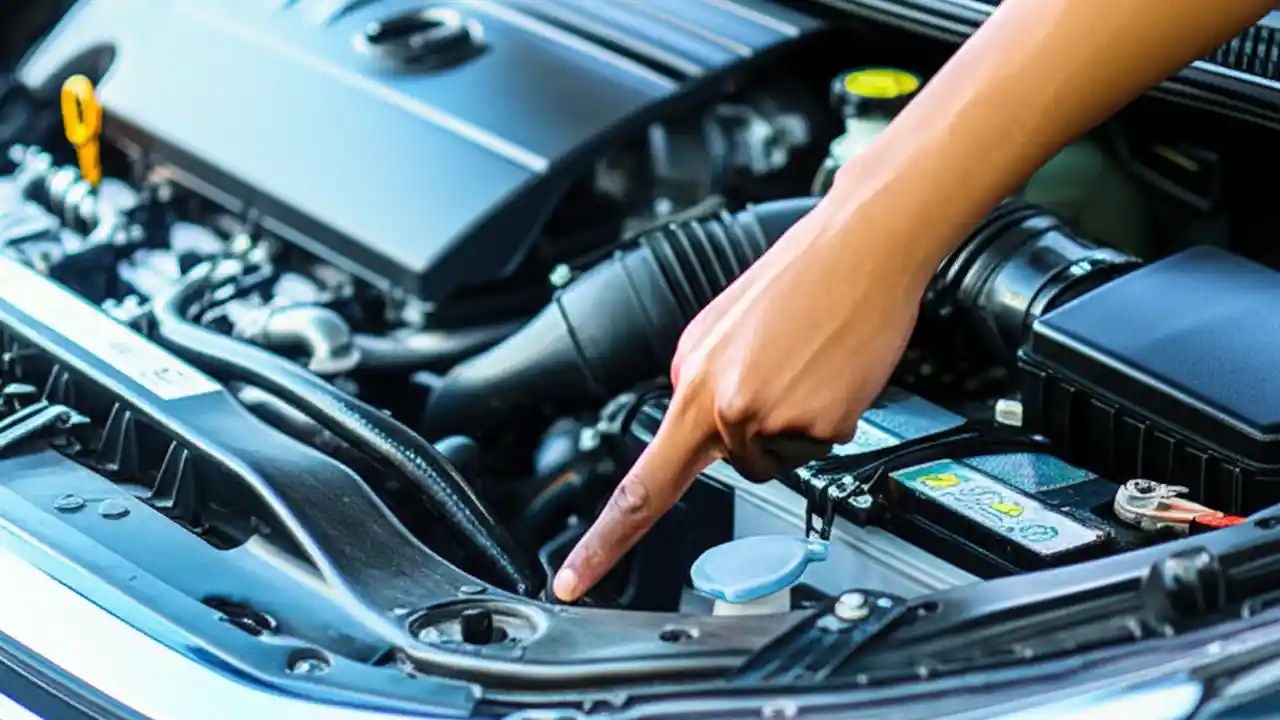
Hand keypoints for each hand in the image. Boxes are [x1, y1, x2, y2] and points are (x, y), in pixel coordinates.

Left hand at [552, 189, 938, 601]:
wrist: (862, 245)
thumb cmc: (803, 277)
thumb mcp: (724, 326)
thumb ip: (704, 382)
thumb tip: (705, 422)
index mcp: (689, 376)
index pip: (640, 482)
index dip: (604, 541)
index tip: (573, 581)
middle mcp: (720, 403)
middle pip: (736, 463)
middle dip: (760, 433)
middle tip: (785, 371)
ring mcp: (769, 417)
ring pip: (779, 458)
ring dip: (798, 425)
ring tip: (811, 363)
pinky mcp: (819, 424)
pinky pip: (822, 445)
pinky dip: (833, 417)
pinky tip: (834, 372)